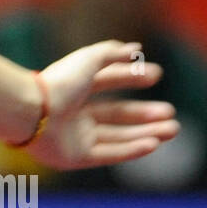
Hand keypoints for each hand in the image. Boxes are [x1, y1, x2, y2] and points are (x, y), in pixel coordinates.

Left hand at [25, 40, 179, 169]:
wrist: (34, 112)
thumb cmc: (59, 83)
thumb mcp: (89, 59)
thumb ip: (113, 53)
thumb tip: (137, 49)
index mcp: (73, 87)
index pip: (107, 82)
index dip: (131, 78)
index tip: (157, 75)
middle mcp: (74, 113)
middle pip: (115, 114)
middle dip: (145, 114)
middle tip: (171, 114)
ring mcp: (75, 137)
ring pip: (117, 136)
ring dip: (145, 134)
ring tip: (172, 129)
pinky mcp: (76, 158)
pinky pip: (108, 154)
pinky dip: (132, 150)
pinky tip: (154, 144)